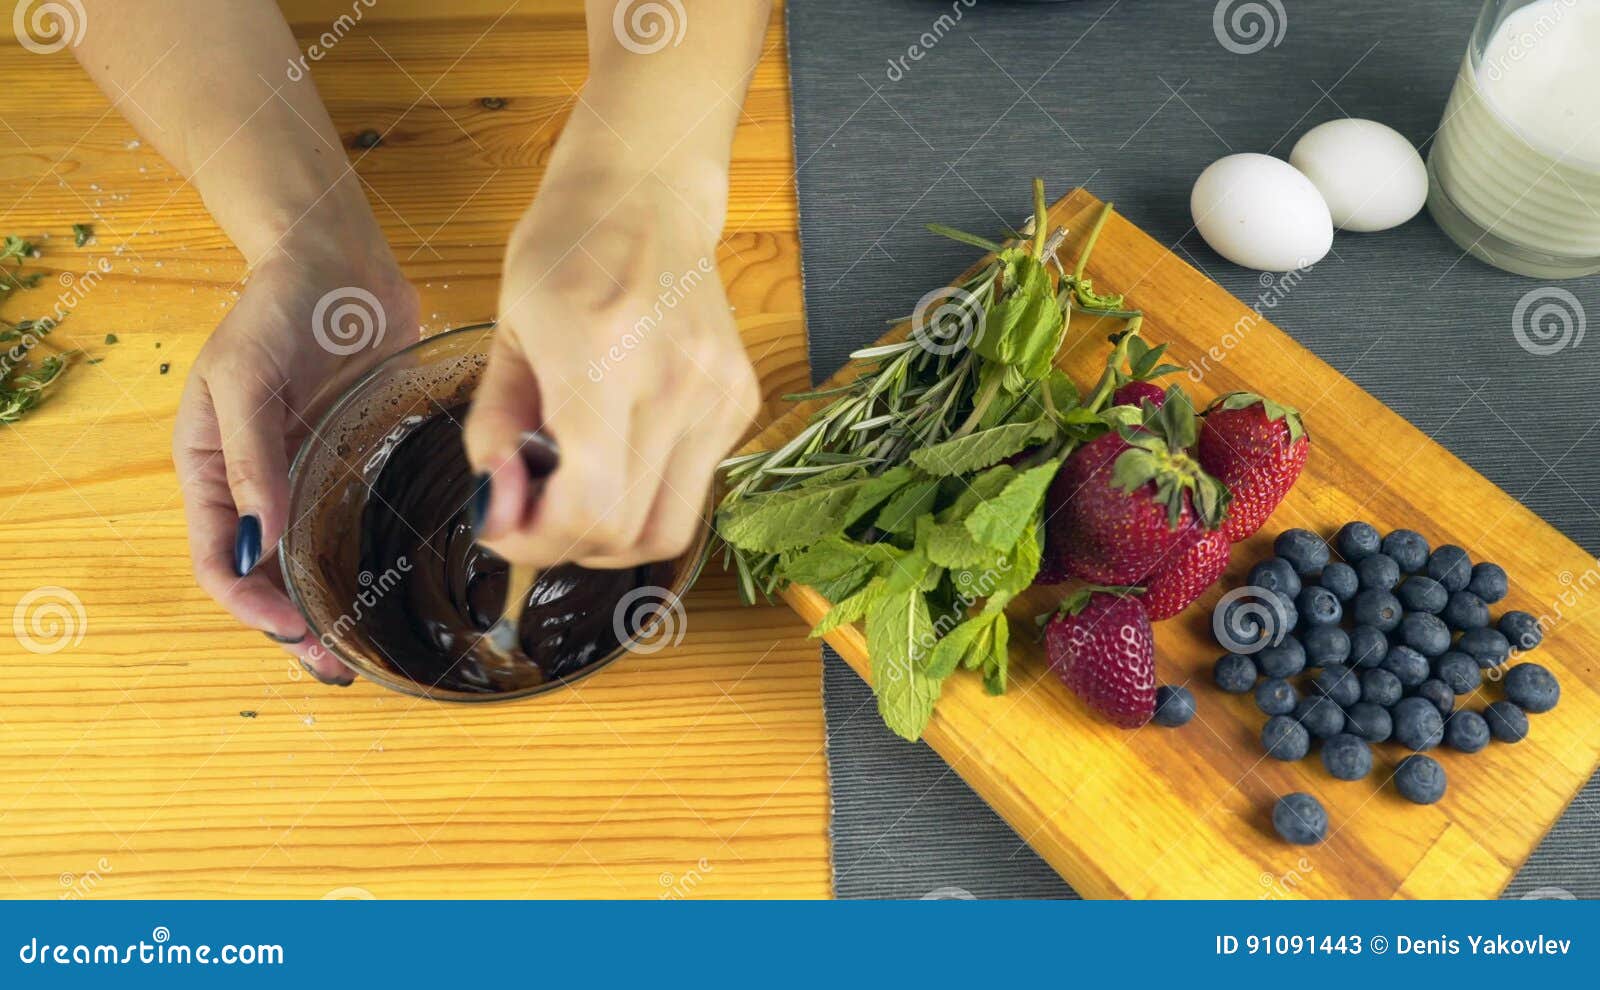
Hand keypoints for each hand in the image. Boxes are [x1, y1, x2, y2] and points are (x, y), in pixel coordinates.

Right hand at [173, 234, 417, 684]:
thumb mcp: (246, 375)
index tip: (294, 628)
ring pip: (311, 559)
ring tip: (364, 648)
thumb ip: (250, 458)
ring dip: (331, 606)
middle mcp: (256, 481)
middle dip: (293, 625)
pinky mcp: (355, 459)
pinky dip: (367, 562)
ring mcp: (307, 473)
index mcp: (209, 466)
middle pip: (265, 574)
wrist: (338, 257)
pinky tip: (396, 589)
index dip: (249, 603)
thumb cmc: (278, 304)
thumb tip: (257, 542)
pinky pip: (356, 524)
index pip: (215, 559)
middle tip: (335, 665)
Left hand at [464, 159, 758, 568]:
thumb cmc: (564, 252)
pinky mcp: (739, 401)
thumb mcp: (505, 336)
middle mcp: (674, 381)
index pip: (588, 504)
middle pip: (628, 534)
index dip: (535, 540)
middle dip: (565, 542)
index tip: (501, 521)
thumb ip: (494, 432)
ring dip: (610, 533)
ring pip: (668, 529)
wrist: (646, 193)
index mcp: (601, 355)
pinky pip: (692, 489)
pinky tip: (619, 446)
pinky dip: (645, 493)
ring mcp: (718, 395)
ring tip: (574, 486)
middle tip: (530, 508)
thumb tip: (497, 512)